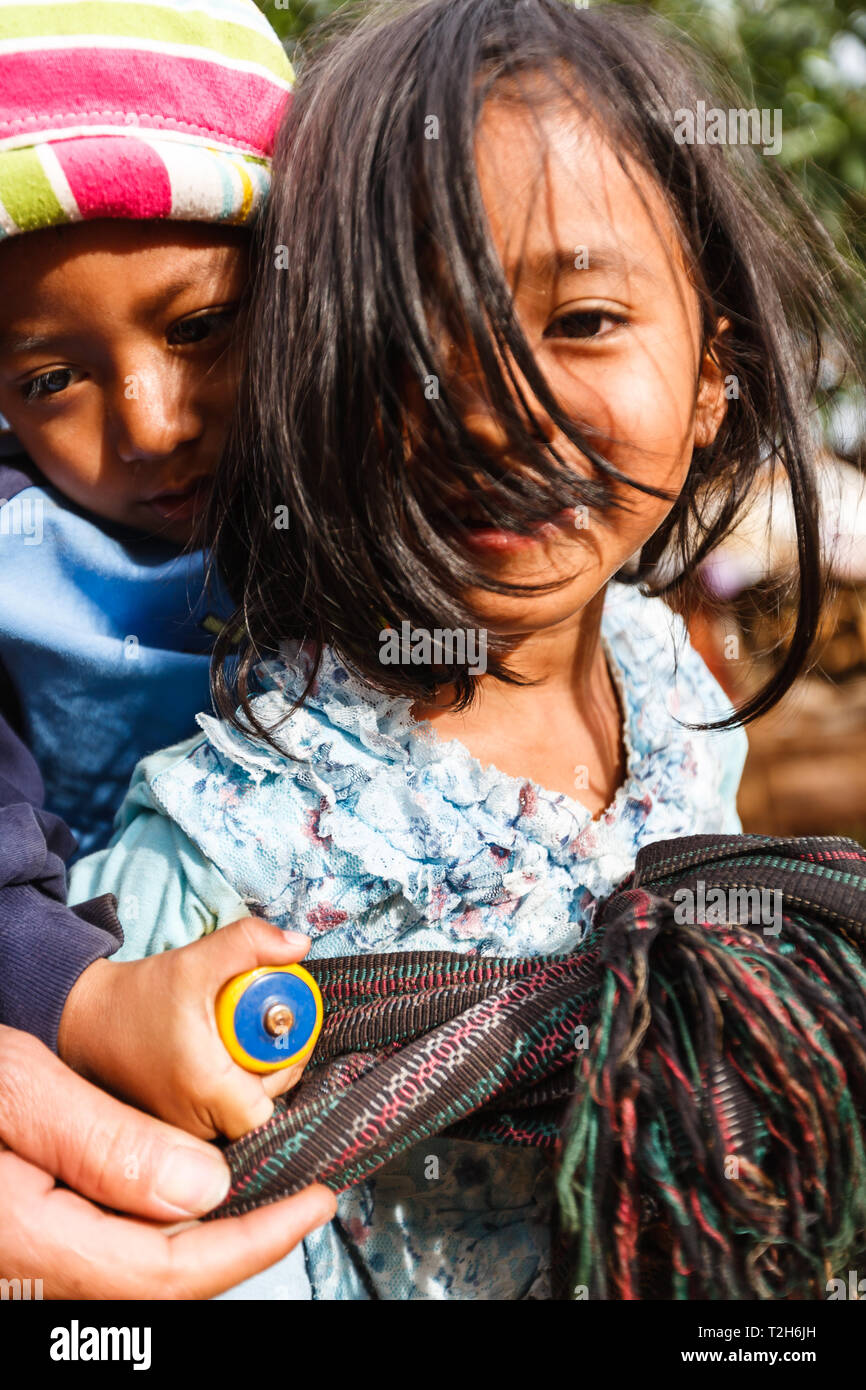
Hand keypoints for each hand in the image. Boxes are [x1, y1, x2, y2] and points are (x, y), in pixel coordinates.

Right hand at [0, 1025, 334, 1298]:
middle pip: (167, 1280)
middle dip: (248, 1240)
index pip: (174, 1271)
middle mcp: (34, 1274)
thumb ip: (106, 1146)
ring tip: (269, 1184)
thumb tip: (207, 1190)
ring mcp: (31, 1266)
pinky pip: (116, 1250)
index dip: (259, 1240)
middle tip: (308, 1186)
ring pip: (144, 1270)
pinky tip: (195, 1187)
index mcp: (31, 1243)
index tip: (319, 1197)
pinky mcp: (33, 1248)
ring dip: (214, 1235)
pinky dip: (168, 1224)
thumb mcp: (17, 1088)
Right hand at [58, 917, 316, 1138]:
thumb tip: (300, 944)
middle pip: (261, 1108)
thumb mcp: (197, 959)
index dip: (285, 1068)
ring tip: (238, 1039)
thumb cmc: (141, 996)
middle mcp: (194, 1124)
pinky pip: (222, 1116)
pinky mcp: (178, 1130)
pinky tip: (223, 1057)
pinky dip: (232, 1087)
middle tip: (262, 1029)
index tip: (280, 1034)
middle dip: (273, 1067)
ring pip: (242, 1114)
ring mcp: (184, 1133)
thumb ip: (250, 944)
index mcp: (205, 1090)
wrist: (88, 1022)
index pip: (269, 1107)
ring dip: (252, 1078)